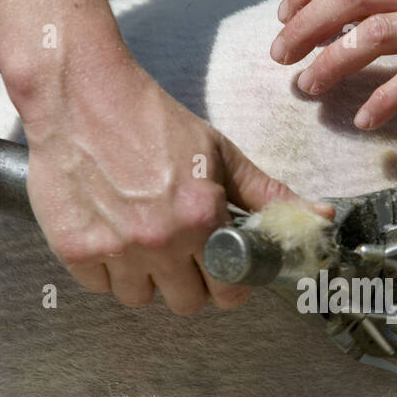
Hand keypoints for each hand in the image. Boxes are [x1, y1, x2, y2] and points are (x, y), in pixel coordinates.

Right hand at [16, 44, 328, 313]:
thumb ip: (268, 195)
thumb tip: (321, 217)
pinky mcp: (75, 249)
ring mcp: (116, 248)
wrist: (79, 92)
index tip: (222, 267)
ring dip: (145, 278)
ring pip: (141, 299)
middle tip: (179, 250)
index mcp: (202, 217)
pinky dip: (105, 268)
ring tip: (141, 237)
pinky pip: (100, 286)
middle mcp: (160, 239)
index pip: (230, 292)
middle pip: (187, 303)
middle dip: (189, 283)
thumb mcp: (218, 153)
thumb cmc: (151, 118)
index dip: (230, 283)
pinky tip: (110, 231)